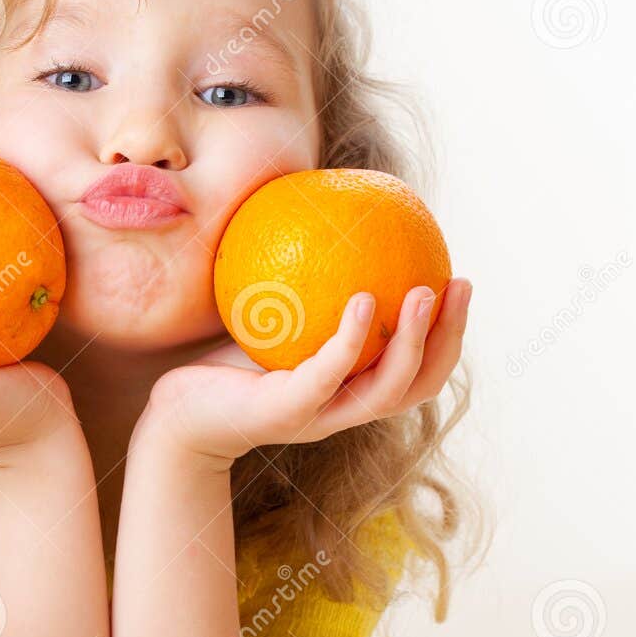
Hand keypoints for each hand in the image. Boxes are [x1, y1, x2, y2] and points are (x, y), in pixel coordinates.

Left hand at [139, 280, 472, 463]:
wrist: (177, 414)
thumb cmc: (226, 363)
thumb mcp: (276, 321)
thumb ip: (309, 289)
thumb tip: (334, 219)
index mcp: (353, 392)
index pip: (420, 371)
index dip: (449, 333)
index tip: (458, 281)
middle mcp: (345, 410)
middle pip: (420, 384)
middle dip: (448, 336)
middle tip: (458, 283)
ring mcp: (318, 417)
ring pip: (386, 390)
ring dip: (413, 342)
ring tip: (421, 292)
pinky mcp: (284, 413)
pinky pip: (327, 376)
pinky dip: (351, 341)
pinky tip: (362, 300)